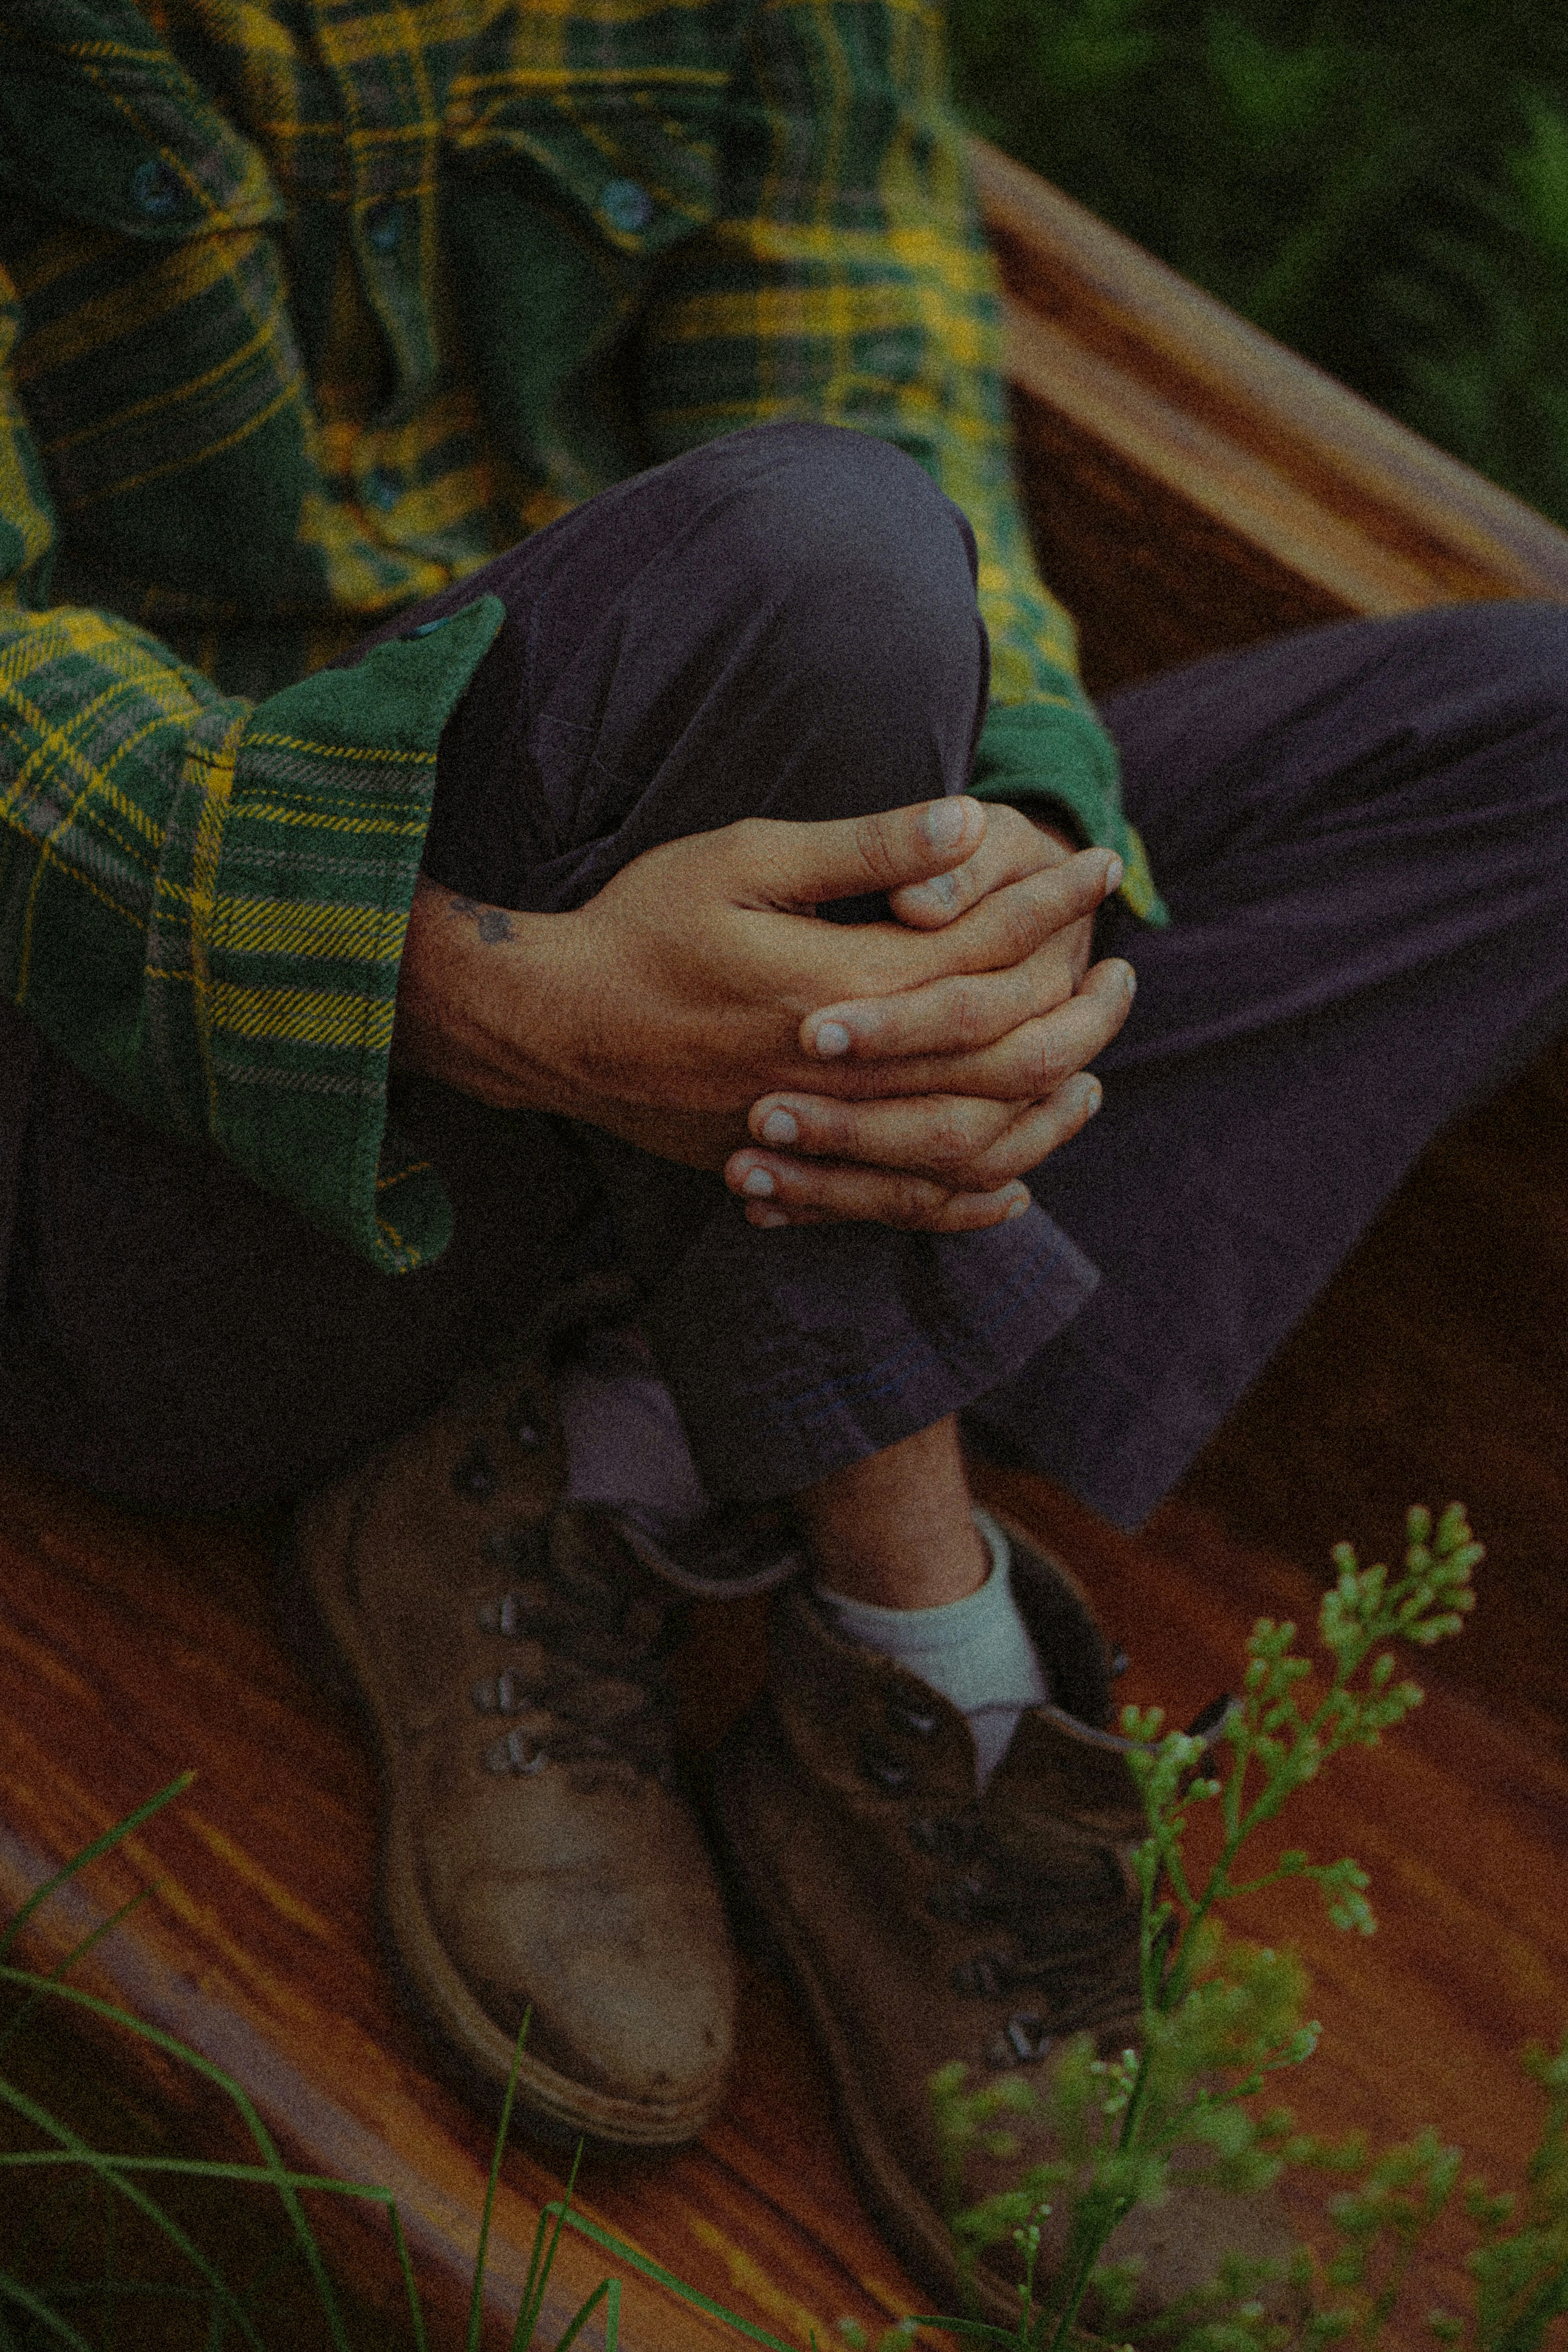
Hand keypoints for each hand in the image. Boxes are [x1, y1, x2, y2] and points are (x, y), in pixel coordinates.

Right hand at [392, 799, 1130, 1220]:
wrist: (555, 1025)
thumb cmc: (642, 924)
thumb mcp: (747, 857)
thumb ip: (864, 850)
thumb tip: (968, 825)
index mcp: (842, 986)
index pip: (984, 948)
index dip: (1049, 903)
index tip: (1097, 865)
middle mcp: (845, 1073)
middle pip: (1003, 1055)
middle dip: (1078, 1010)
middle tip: (1124, 972)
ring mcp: (822, 1134)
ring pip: (971, 1140)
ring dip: (1044, 1109)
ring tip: (1092, 1070)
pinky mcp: (796, 1172)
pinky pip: (906, 1207)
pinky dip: (970, 1199)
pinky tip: (1014, 1181)